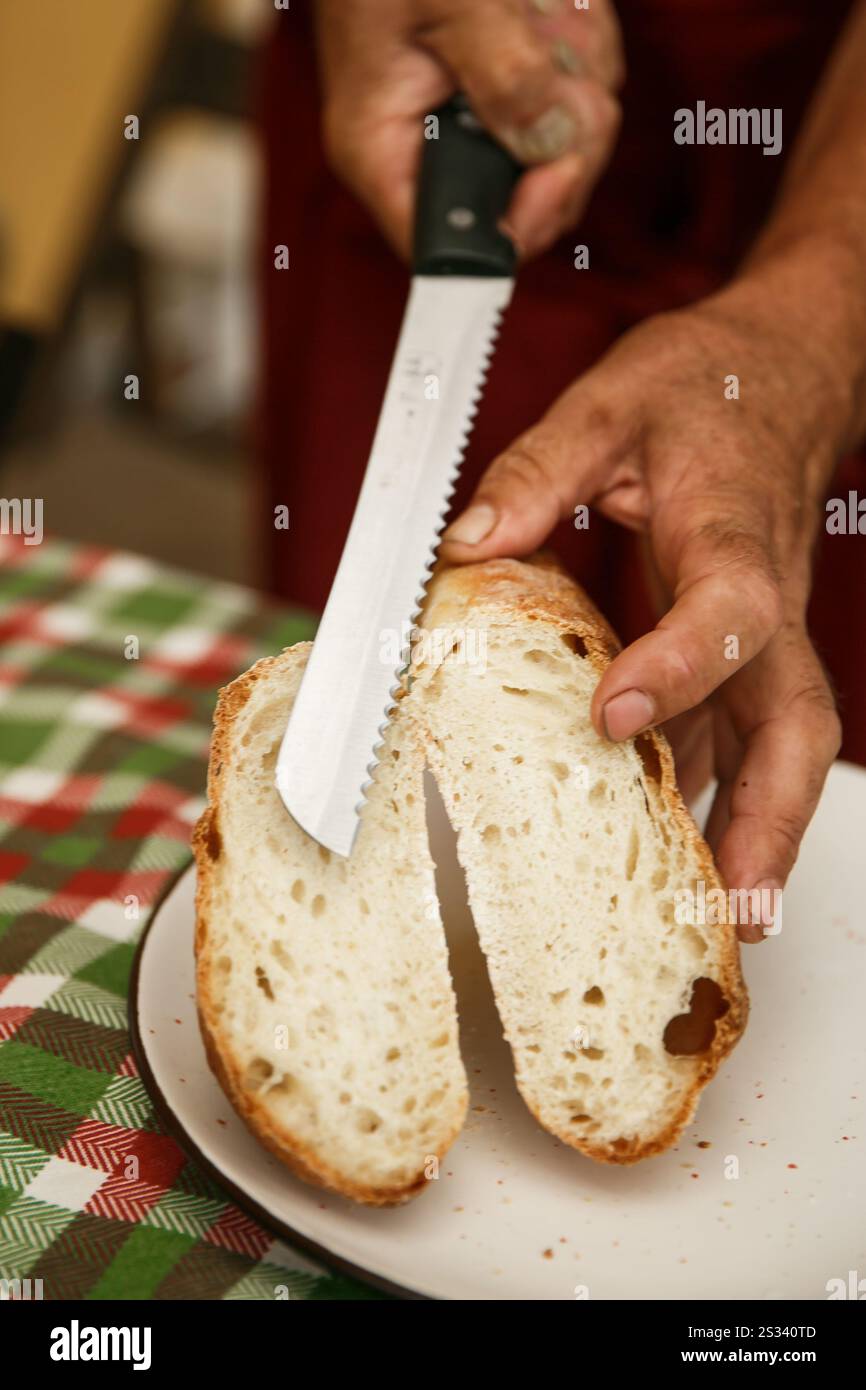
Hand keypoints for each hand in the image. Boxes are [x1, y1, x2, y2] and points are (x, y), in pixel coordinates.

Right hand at [313, 0, 622, 258]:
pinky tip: (549, 3)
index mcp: (384, 151)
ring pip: (568, 143)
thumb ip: (503, 72)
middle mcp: (429, 150)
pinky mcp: (506, 89)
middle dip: (571, 132)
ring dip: (578, 67)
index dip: (519, 228)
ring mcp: (474, 122)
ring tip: (542, 6)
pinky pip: (576, 94)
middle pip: (534, 206)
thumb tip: (552, 143)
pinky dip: (581, 41)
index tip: (559, 165)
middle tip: (558, 52)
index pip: (452, 252)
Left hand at [440, 255, 854, 939]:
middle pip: (799, 726)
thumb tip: (468, 541)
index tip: (613, 714)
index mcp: (734, 534)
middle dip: (775, 818)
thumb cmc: (711, 384)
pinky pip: (733, 739)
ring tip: (707, 918)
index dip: (681, 665)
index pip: (730, 610)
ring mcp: (760, 637)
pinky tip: (666, 847)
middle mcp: (765, 601)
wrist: (784, 372)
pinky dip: (711, 801)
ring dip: (752, 835)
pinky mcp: (739, 653)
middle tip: (739, 901)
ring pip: (776, 750)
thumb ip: (537, 470)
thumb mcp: (611, 400)